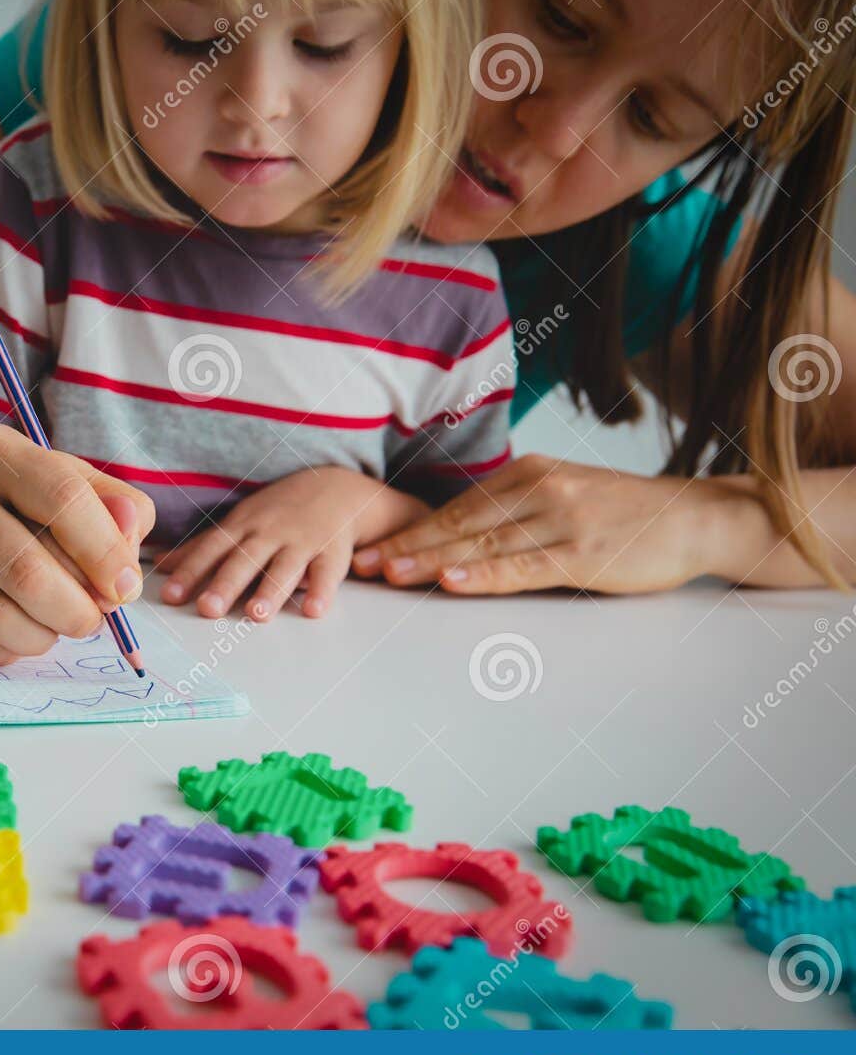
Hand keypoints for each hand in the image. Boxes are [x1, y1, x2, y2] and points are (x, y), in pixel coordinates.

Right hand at [0, 421, 155, 663]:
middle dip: (76, 611)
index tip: (124, 590)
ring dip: (43, 635)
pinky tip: (21, 635)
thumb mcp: (51, 472)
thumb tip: (129, 557)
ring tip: (57, 627)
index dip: (104, 552)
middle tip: (93, 620)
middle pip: (26, 569)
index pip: (62, 499)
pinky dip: (6, 647)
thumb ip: (108, 504)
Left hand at [154, 467, 426, 620]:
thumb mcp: (237, 522)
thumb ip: (201, 548)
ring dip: (270, 591)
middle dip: (225, 584)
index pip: (211, 550)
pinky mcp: (331, 551)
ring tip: (256, 616)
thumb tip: (160, 565)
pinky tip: (313, 611)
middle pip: (244, 560)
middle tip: (207, 610)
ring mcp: (301, 541)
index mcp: (242, 528)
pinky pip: (327, 573)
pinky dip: (322, 591)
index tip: (169, 596)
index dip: (190, 572)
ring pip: (284, 568)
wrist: (334, 486)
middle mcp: (269, 534)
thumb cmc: (276, 512)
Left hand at [353, 454, 726, 593]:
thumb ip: (517, 509)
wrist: (695, 517)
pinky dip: (483, 574)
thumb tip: (462, 535)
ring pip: (482, 544)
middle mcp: (539, 491)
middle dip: (406, 545)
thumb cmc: (625, 514)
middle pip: (459, 524)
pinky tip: (451, 580)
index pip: (457, 507)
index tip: (370, 546)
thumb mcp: (565, 496)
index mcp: (529, 474)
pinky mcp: (583, 554)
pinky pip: (522, 566)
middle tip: (360, 563)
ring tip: (389, 573)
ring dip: (430, 561)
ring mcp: (561, 521)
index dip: (410, 528)